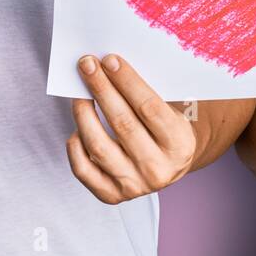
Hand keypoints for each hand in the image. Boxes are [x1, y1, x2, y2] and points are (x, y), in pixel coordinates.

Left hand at [67, 53, 198, 203]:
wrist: (169, 166)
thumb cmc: (167, 129)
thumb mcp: (174, 111)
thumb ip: (149, 93)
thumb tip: (111, 65)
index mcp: (180, 145)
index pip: (149, 107)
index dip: (127, 81)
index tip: (110, 60)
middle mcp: (158, 169)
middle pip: (122, 123)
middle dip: (101, 88)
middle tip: (87, 64)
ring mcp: (133, 186)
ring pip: (98, 145)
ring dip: (84, 112)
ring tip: (78, 91)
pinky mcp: (111, 195)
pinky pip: (82, 169)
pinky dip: (75, 144)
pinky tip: (78, 125)